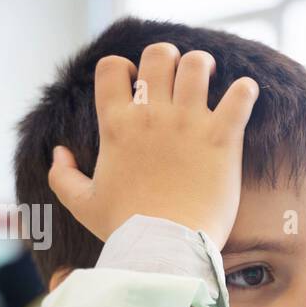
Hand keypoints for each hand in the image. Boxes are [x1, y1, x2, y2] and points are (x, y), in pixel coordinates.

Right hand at [48, 42, 258, 246]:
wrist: (165, 250)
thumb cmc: (126, 229)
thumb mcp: (83, 205)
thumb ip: (63, 176)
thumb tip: (59, 154)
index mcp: (117, 125)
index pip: (112, 68)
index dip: (124, 68)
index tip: (136, 83)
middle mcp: (151, 116)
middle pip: (159, 56)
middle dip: (169, 58)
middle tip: (181, 76)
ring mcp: (188, 124)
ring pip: (198, 66)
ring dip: (205, 66)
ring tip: (213, 79)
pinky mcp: (221, 138)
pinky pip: (240, 96)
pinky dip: (246, 90)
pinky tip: (245, 95)